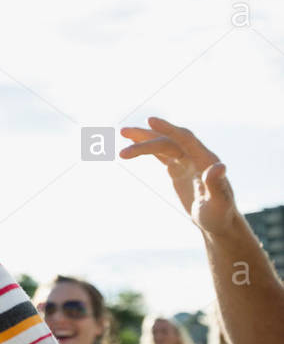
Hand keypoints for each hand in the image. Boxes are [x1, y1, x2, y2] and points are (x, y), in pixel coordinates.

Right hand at [119, 117, 237, 236]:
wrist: (218, 222)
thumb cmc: (220, 215)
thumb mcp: (219, 203)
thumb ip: (217, 184)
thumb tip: (219, 166)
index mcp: (205, 160)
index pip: (185, 139)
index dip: (168, 129)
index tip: (150, 121)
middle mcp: (195, 156)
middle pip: (168, 141)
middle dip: (146, 138)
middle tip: (123, 132)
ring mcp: (186, 161)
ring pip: (162, 145)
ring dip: (143, 138)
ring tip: (123, 132)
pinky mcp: (178, 168)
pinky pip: (161, 153)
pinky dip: (147, 148)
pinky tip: (134, 144)